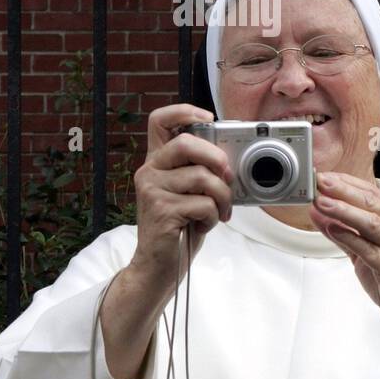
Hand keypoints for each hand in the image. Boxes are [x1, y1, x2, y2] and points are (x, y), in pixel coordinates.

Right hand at [128, 103, 233, 312]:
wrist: (158, 267)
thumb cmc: (179, 228)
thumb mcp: (189, 193)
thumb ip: (200, 172)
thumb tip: (230, 161)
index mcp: (157, 162)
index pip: (159, 121)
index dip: (184, 111)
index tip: (208, 118)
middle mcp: (149, 171)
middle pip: (187, 143)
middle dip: (217, 158)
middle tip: (227, 176)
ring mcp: (152, 190)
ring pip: (202, 177)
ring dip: (222, 197)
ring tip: (220, 211)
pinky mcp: (161, 211)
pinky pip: (203, 204)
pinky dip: (214, 216)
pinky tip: (204, 224)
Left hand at [309, 171, 379, 336]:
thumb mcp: (366, 251)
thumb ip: (344, 232)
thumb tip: (319, 213)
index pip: (372, 193)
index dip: (347, 183)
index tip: (325, 176)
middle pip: (371, 203)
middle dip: (343, 190)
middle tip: (320, 182)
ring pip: (372, 223)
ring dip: (344, 210)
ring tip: (322, 202)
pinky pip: (369, 250)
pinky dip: (349, 238)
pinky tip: (333, 229)